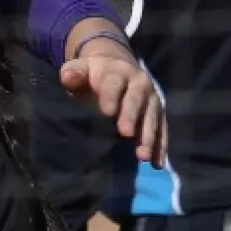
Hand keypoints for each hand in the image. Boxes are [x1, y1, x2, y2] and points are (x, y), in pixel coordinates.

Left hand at [59, 34, 165, 168]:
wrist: (118, 67)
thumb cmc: (93, 74)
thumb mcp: (80, 69)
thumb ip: (73, 74)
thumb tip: (69, 78)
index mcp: (118, 72)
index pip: (114, 84)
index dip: (111, 97)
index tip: (107, 112)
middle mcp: (139, 84)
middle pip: (136, 100)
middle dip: (131, 117)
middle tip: (126, 134)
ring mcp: (151, 99)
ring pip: (152, 117)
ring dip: (148, 137)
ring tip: (142, 156)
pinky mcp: (158, 114)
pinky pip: (162, 130)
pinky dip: (160, 146)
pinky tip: (157, 163)